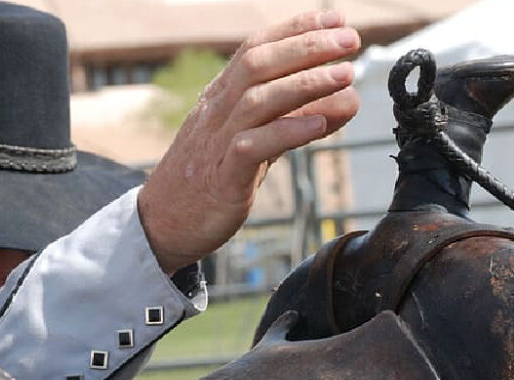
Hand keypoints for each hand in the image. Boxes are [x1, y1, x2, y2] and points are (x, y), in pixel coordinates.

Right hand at [139, 10, 360, 273]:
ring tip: (345, 74)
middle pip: (257, 64)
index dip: (295, 28)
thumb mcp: (256, 140)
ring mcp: (216, 144)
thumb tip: (348, 98)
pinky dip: (288, 131)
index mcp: (219, 97)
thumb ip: (295, 118)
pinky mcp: (223, 178)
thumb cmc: (212, 179)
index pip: (255, 49)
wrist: (163, 224)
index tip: (335, 18)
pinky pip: (253, 147)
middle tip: (350, 39)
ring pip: (258, 100)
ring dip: (305, 83)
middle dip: (306, 46)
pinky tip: (320, 125)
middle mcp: (215, 112)